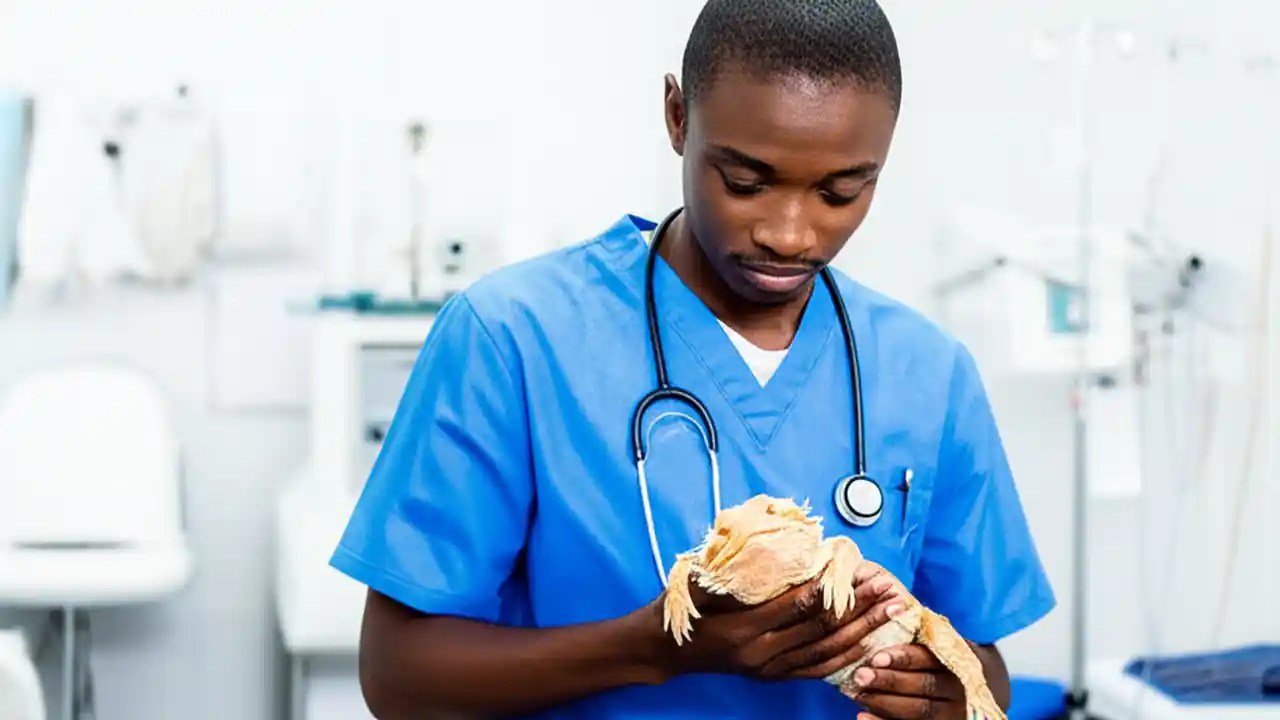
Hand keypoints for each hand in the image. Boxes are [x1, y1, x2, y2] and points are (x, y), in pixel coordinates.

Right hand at [651, 569, 903, 682]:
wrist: (665, 649)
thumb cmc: (683, 608)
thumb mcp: (698, 582)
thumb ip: (734, 569)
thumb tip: (773, 542)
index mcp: (742, 630)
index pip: (796, 607)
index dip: (829, 588)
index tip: (857, 569)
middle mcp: (760, 655)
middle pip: (820, 630)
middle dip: (860, 609)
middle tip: (890, 588)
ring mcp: (769, 669)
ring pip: (826, 652)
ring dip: (863, 631)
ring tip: (891, 612)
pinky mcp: (773, 676)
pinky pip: (818, 669)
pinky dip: (846, 656)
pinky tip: (870, 643)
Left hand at [847, 643, 966, 719]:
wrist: (975, 689)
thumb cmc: (942, 658)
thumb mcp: (940, 643)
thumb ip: (918, 631)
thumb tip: (887, 604)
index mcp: (955, 660)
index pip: (929, 659)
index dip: (902, 658)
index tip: (876, 657)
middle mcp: (957, 688)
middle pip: (924, 686)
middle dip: (889, 681)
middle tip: (860, 676)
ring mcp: (951, 712)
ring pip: (919, 710)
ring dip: (884, 703)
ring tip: (857, 694)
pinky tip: (862, 717)